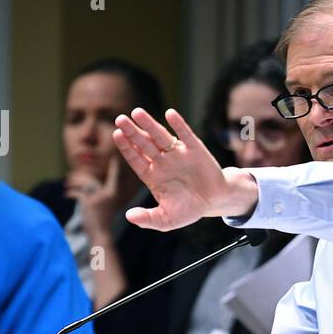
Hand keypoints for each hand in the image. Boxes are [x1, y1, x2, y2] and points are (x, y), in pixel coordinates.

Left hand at [65, 159, 120, 236]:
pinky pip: (78, 192)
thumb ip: (98, 195)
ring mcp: (99, 198)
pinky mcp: (90, 203)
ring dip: (73, 182)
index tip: (114, 159)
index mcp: (112, 194)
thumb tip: (86, 186)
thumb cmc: (101, 222)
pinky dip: (71, 192)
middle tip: (70, 176)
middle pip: (92, 177)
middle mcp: (107, 194)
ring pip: (84, 182)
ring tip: (67, 184)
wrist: (101, 235)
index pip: (113, 177)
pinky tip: (67, 194)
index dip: (113, 168)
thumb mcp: (103, 206)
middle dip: (79, 175)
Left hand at [113, 107, 258, 230]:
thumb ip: (148, 219)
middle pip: (144, 144)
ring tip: (136, 113)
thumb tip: (129, 217)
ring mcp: (178, 154)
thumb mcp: (166, 220)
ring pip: (160, 136)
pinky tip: (170, 114)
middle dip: (133, 132)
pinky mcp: (195, 150)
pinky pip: (185, 135)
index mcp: (153, 176)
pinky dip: (178, 125)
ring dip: (149, 125)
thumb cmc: (189, 210)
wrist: (215, 202)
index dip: (126, 147)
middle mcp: (163, 162)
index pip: (136, 159)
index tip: (117, 135)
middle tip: (120, 119)